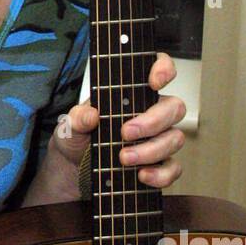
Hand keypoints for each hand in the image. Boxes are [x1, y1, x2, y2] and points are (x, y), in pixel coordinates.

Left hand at [51, 51, 185, 187]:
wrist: (74, 169)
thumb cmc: (79, 136)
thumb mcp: (70, 124)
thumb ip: (77, 118)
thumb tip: (91, 115)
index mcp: (132, 93)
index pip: (158, 69)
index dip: (163, 69)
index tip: (154, 82)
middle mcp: (152, 113)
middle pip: (174, 107)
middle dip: (152, 121)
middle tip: (125, 133)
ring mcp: (160, 139)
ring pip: (175, 138)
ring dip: (151, 150)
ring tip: (123, 158)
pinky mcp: (160, 165)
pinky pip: (173, 168)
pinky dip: (160, 174)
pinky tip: (141, 175)